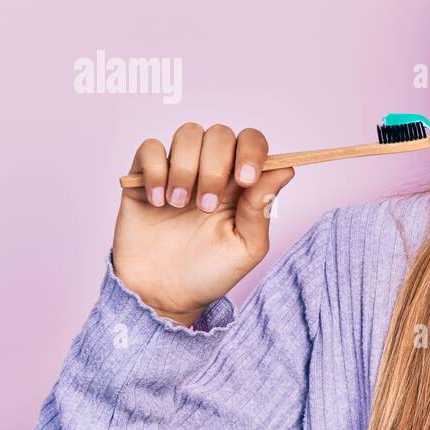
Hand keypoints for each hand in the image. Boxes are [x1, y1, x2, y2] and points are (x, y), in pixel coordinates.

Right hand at [113, 123, 294, 323]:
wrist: (163, 295)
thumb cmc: (209, 273)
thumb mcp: (246, 247)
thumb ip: (262, 207)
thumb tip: (285, 168)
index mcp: (240, 183)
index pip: (251, 142)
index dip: (251, 151)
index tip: (245, 180)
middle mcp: (210, 170)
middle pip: (219, 133)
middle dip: (214, 167)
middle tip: (205, 206)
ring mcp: (177, 170)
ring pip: (187, 133)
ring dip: (185, 168)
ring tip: (179, 205)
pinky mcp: (143, 177)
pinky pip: (149, 148)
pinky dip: (155, 171)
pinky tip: (157, 202)